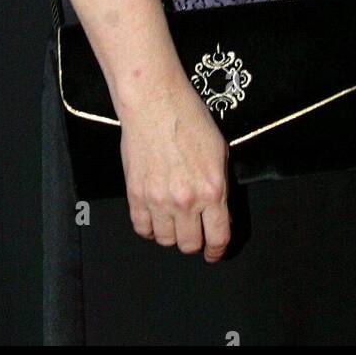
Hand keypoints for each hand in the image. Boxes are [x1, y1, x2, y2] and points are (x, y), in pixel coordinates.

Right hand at [119, 75, 230, 261]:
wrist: (155, 103)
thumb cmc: (189, 119)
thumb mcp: (219, 151)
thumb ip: (220, 185)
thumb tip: (219, 210)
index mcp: (212, 189)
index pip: (218, 238)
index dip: (217, 250)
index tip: (215, 251)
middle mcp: (186, 200)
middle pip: (190, 244)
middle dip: (195, 242)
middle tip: (194, 232)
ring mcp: (158, 200)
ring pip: (166, 240)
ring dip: (172, 235)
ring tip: (174, 220)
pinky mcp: (135, 195)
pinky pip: (142, 228)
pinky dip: (150, 227)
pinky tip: (155, 216)